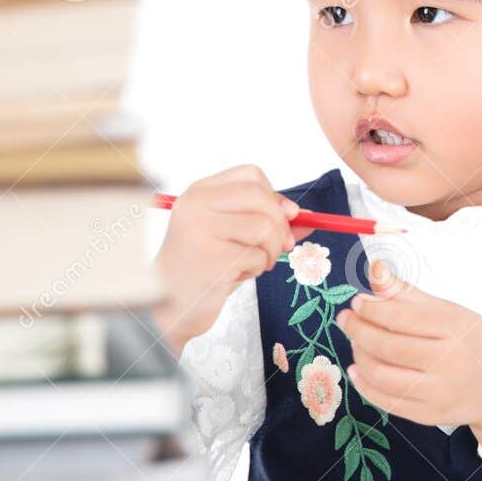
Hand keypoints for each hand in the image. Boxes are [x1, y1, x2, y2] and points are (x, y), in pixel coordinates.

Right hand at [152, 164, 313, 352]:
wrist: (170, 306)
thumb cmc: (205, 269)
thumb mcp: (235, 236)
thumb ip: (269, 221)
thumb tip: (310, 217)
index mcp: (200, 192)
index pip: (251, 174)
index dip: (274, 196)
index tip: (282, 218)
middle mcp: (196, 205)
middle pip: (261, 197)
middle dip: (279, 226)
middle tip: (276, 248)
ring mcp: (200, 229)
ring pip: (264, 227)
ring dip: (269, 252)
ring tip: (252, 264)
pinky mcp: (210, 258)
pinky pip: (256, 257)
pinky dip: (255, 269)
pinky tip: (234, 276)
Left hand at [334, 260, 481, 453]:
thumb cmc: (476, 342)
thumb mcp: (449, 311)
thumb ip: (407, 293)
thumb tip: (374, 267)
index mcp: (453, 329)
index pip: (400, 318)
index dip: (372, 309)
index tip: (357, 302)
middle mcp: (447, 362)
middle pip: (387, 347)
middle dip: (358, 331)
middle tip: (346, 319)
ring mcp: (438, 393)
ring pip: (382, 376)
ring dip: (360, 357)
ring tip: (356, 342)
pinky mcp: (429, 416)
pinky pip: (387, 403)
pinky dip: (365, 386)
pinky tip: (357, 370)